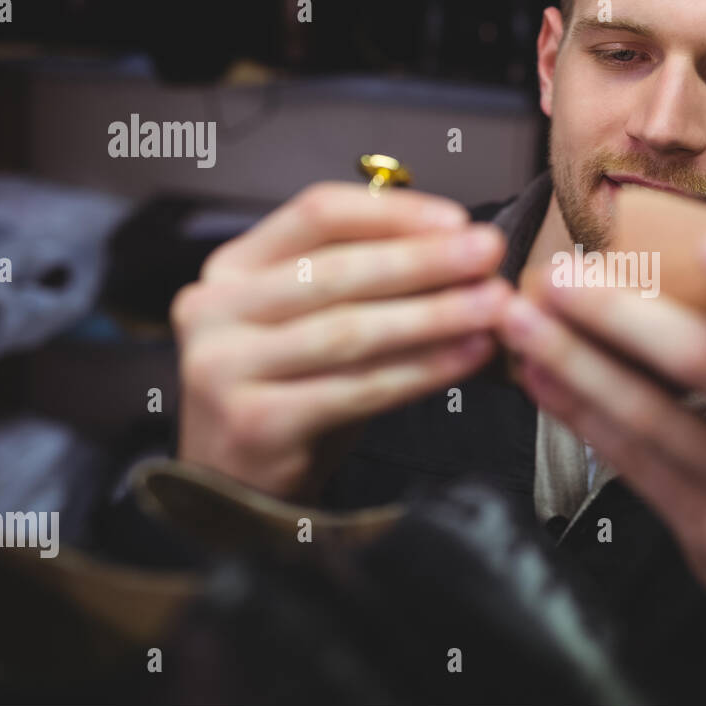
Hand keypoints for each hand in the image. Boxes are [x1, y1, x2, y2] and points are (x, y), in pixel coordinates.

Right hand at [172, 182, 511, 500]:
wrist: (237, 492)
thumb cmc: (290, 392)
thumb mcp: (311, 322)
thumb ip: (365, 281)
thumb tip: (461, 248)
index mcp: (233, 267)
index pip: (317, 215)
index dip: (392, 213)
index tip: (457, 220)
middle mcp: (214, 308)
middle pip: (337, 270)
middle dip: (425, 260)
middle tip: (489, 252)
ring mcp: (224, 367)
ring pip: (350, 330)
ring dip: (433, 315)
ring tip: (491, 306)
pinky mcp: (253, 421)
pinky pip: (357, 388)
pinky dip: (420, 371)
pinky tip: (467, 357)